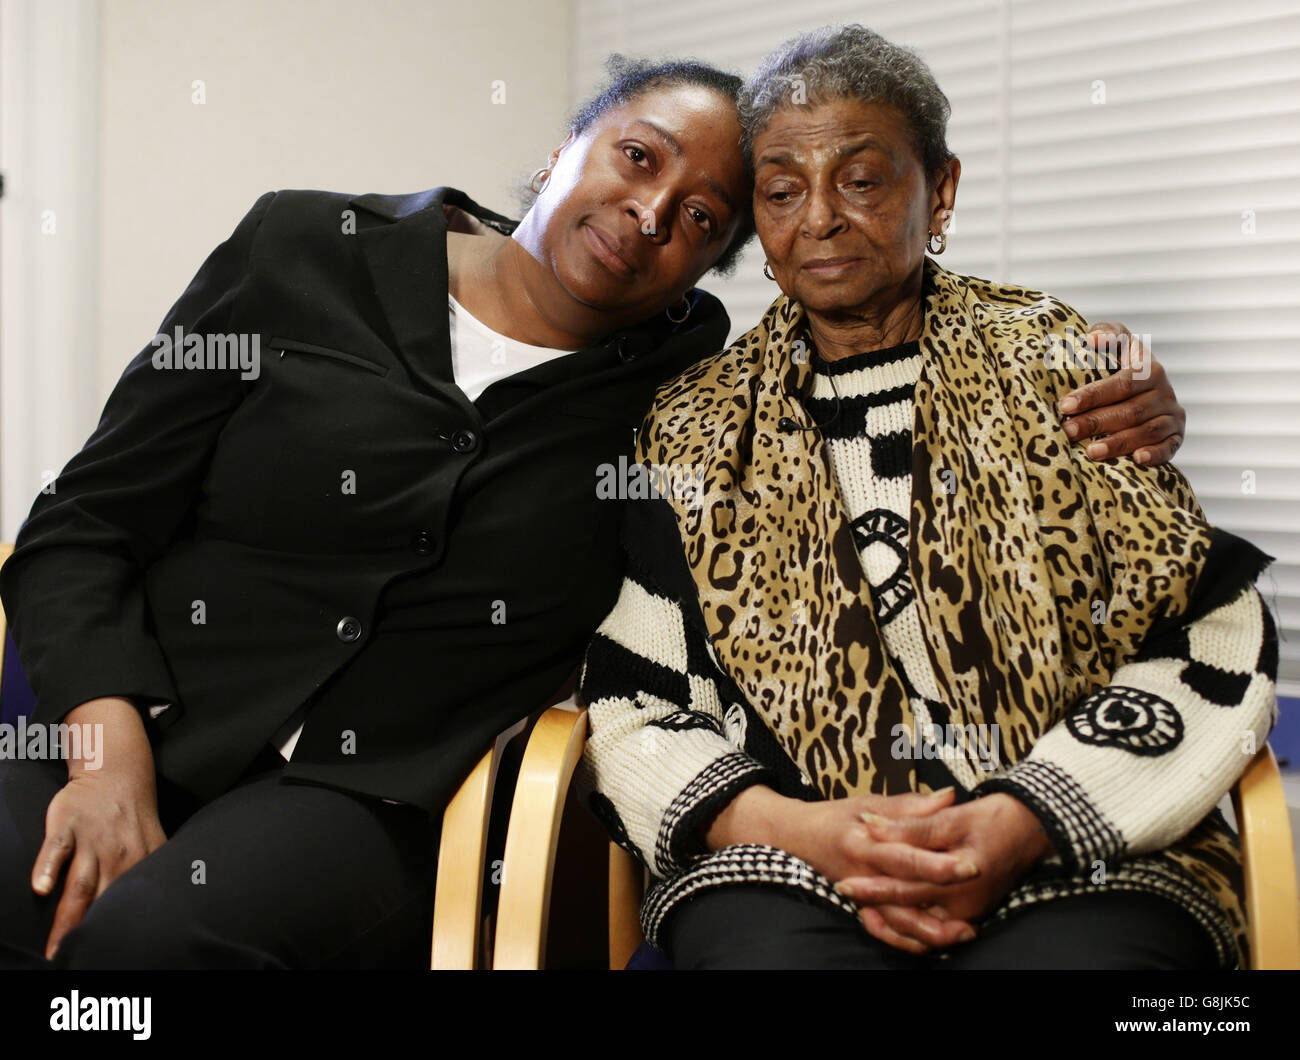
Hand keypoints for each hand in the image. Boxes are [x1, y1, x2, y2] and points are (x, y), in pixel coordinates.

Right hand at [31, 697, 165, 958]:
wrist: (116, 771)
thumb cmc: (131, 818)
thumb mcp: (153, 844)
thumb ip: (152, 875)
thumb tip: (174, 906)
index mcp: (140, 863)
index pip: (131, 905)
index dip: (123, 932)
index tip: (116, 957)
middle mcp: (117, 856)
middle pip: (103, 902)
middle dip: (92, 934)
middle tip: (78, 962)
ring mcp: (91, 840)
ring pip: (80, 884)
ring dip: (68, 918)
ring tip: (57, 949)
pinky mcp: (67, 826)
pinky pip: (56, 848)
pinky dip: (47, 867)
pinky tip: (41, 888)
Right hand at [704, 784, 979, 952]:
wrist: (796, 838)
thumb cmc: (836, 817)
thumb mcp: (869, 804)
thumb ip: (910, 805)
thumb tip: (948, 797)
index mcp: (865, 844)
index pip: (905, 856)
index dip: (938, 863)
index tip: (970, 863)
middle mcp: (862, 874)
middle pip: (905, 895)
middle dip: (942, 903)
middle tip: (976, 910)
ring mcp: (861, 896)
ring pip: (896, 921)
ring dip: (931, 931)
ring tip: (965, 933)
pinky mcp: (861, 907)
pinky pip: (886, 930)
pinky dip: (910, 940)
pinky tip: (937, 941)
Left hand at [834, 793, 1052, 952]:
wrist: (1032, 828)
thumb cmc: (994, 818)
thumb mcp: (951, 817)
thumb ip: (911, 825)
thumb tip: (871, 824)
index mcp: (957, 878)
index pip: (906, 884)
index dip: (873, 883)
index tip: (844, 878)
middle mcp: (962, 903)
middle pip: (909, 910)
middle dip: (875, 904)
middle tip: (844, 891)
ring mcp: (967, 911)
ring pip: (920, 929)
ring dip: (891, 922)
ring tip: (863, 908)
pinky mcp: (968, 912)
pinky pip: (934, 928)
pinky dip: (911, 925)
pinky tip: (891, 913)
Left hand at [1059, 323, 1184, 464]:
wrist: (1143, 387)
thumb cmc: (1119, 363)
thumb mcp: (1117, 343)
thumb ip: (1107, 333)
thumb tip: (1093, 338)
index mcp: (1149, 368)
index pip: (1122, 382)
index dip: (1094, 394)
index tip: (1066, 405)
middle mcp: (1164, 392)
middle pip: (1131, 410)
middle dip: (1097, 422)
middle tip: (1068, 431)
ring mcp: (1172, 415)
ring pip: (1147, 431)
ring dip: (1118, 443)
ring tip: (1090, 452)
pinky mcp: (1176, 436)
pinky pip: (1170, 447)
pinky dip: (1155, 454)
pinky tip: (1136, 460)